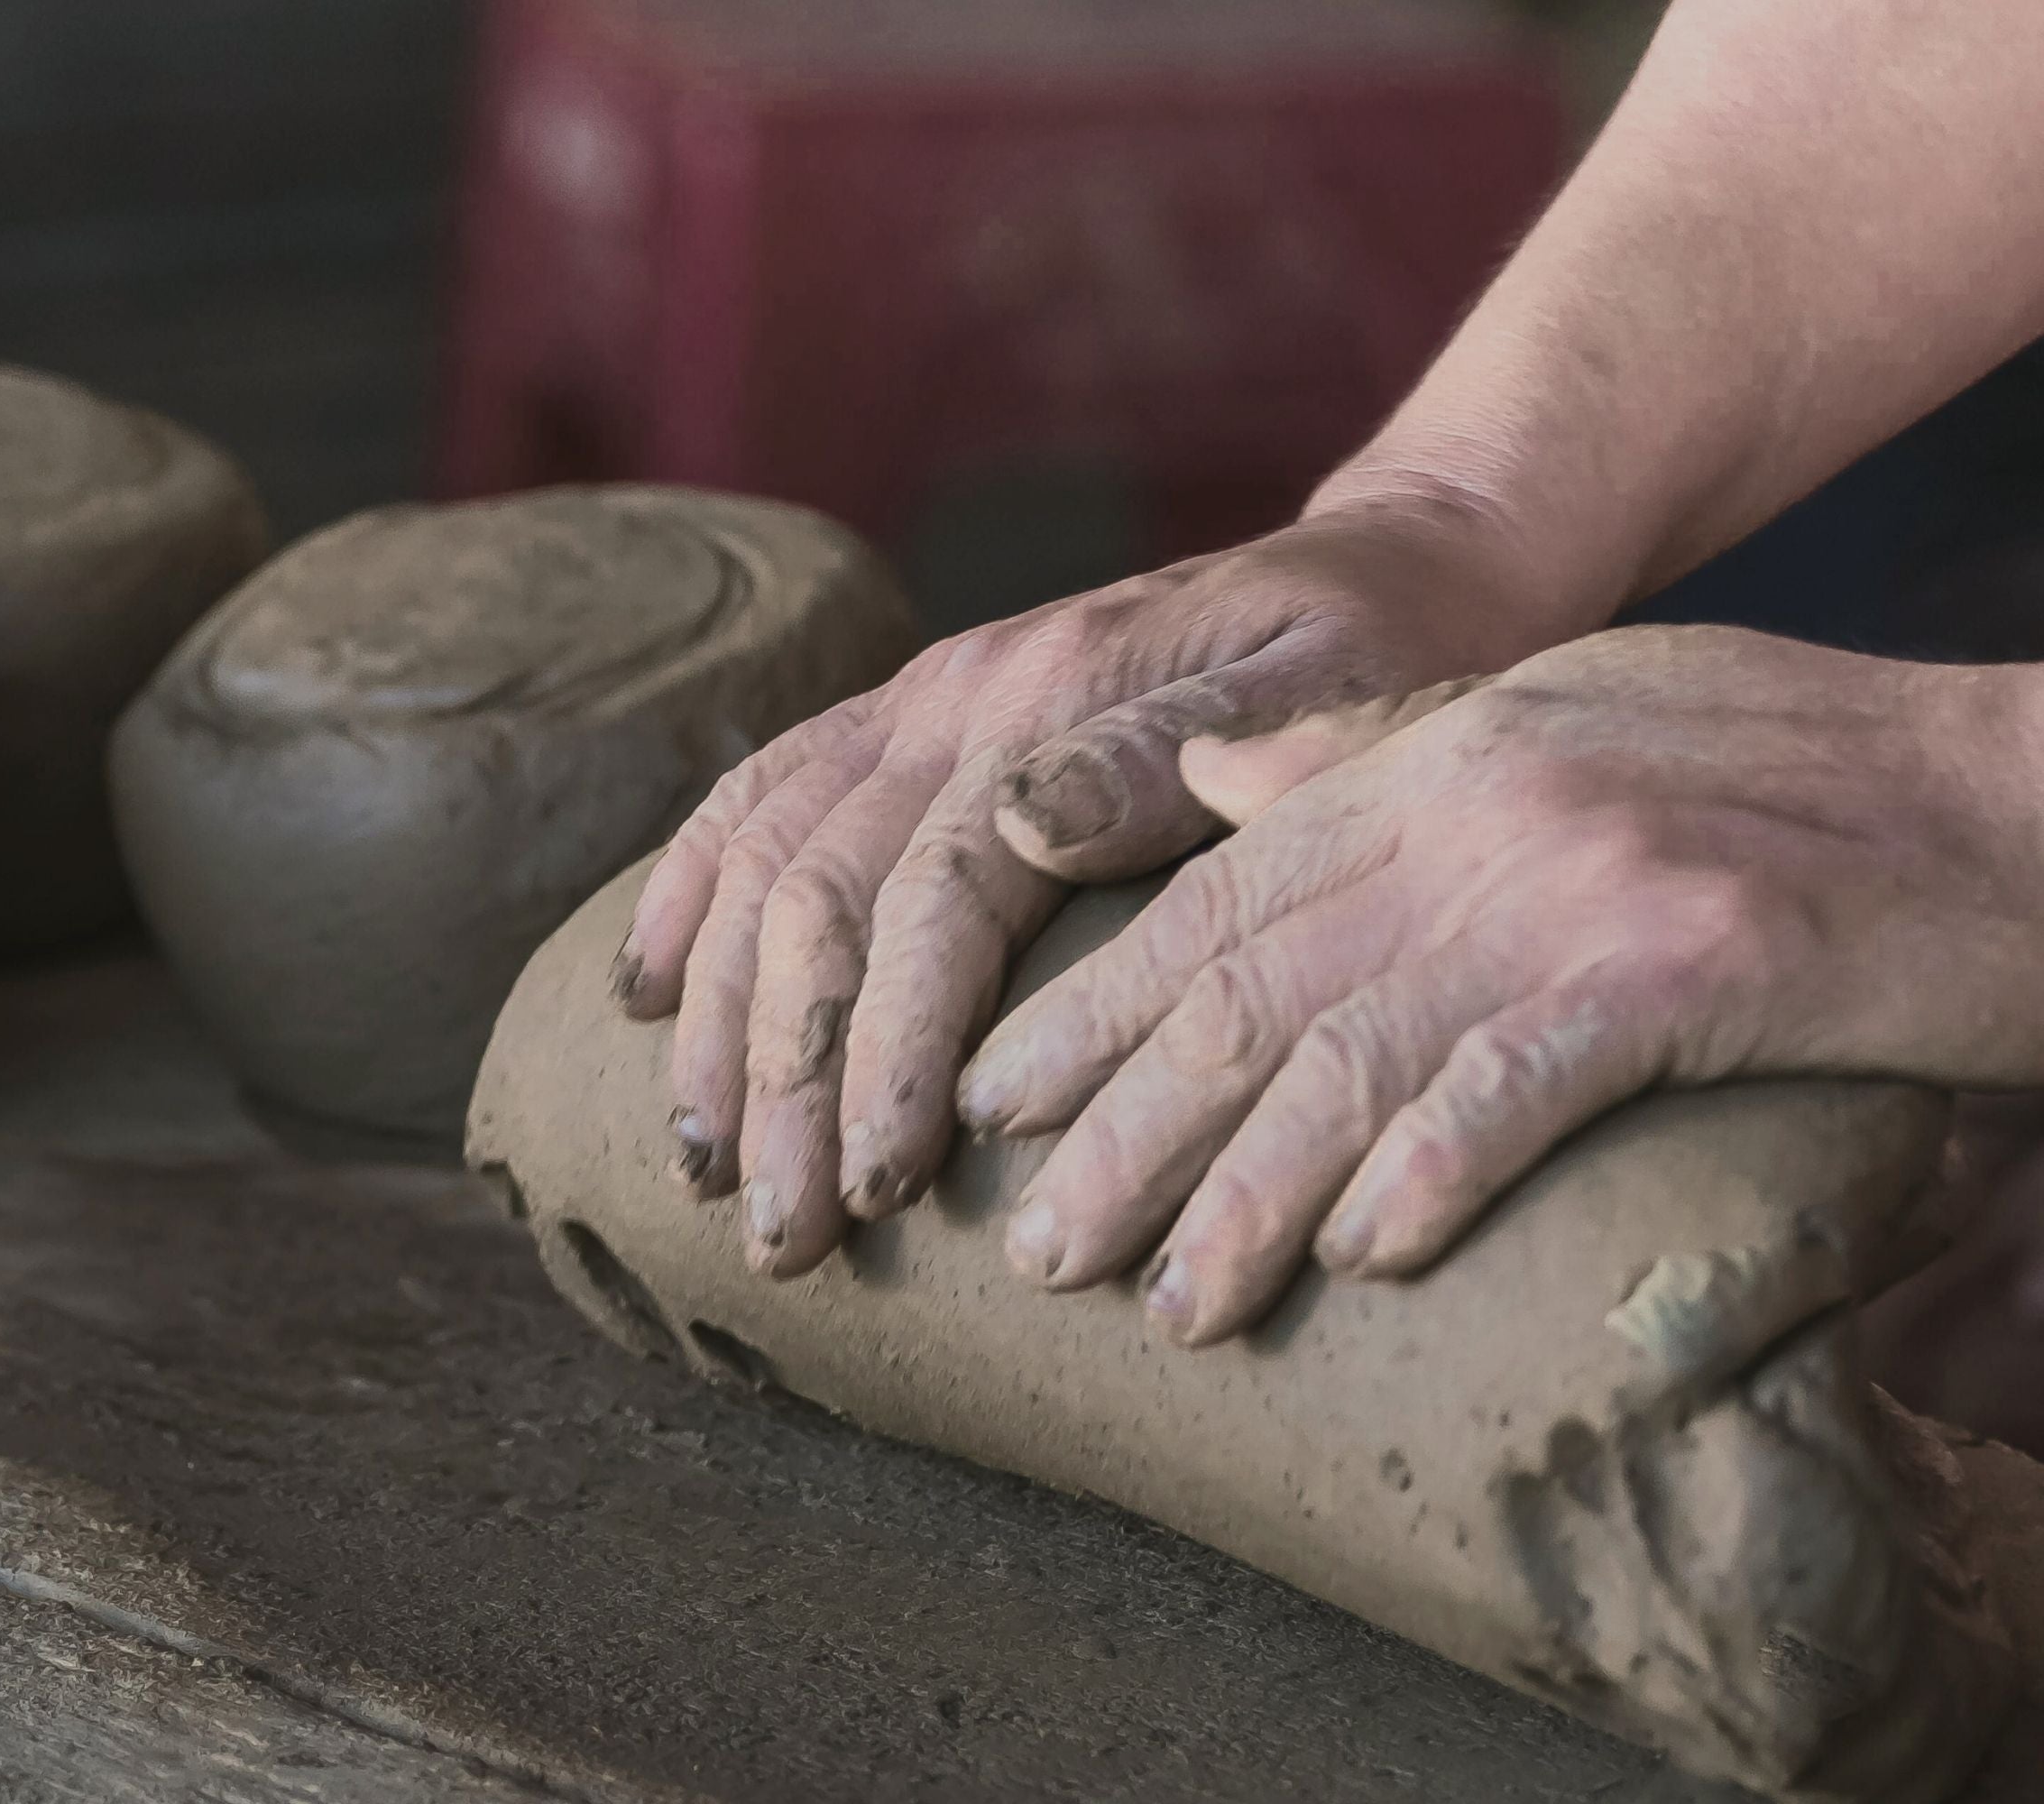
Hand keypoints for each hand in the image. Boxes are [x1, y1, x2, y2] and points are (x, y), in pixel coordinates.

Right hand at [613, 493, 1572, 1277]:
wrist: (1397, 564)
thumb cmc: (1392, 659)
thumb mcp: (1343, 693)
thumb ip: (1183, 756)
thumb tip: (1019, 828)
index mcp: (1058, 698)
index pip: (934, 896)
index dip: (892, 1050)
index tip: (878, 1193)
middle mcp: (960, 690)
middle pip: (824, 896)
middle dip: (789, 1079)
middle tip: (784, 1237)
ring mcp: (920, 694)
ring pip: (765, 858)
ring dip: (721, 1021)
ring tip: (708, 1171)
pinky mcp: (909, 712)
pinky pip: (760, 794)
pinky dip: (688, 896)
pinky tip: (646, 997)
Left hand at [959, 625, 2043, 1345]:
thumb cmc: (1815, 778)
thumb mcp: (1573, 717)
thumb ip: (1386, 750)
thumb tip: (1211, 781)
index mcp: (1442, 746)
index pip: (1217, 892)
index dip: (1094, 1010)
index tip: (998, 1111)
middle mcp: (1484, 798)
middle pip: (1249, 982)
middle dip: (1123, 1126)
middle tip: (1035, 1249)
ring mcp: (1582, 874)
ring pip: (1351, 1050)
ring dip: (1244, 1193)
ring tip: (1167, 1305)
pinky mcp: (1692, 958)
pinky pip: (1516, 1081)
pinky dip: (1428, 1171)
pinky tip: (1361, 1258)